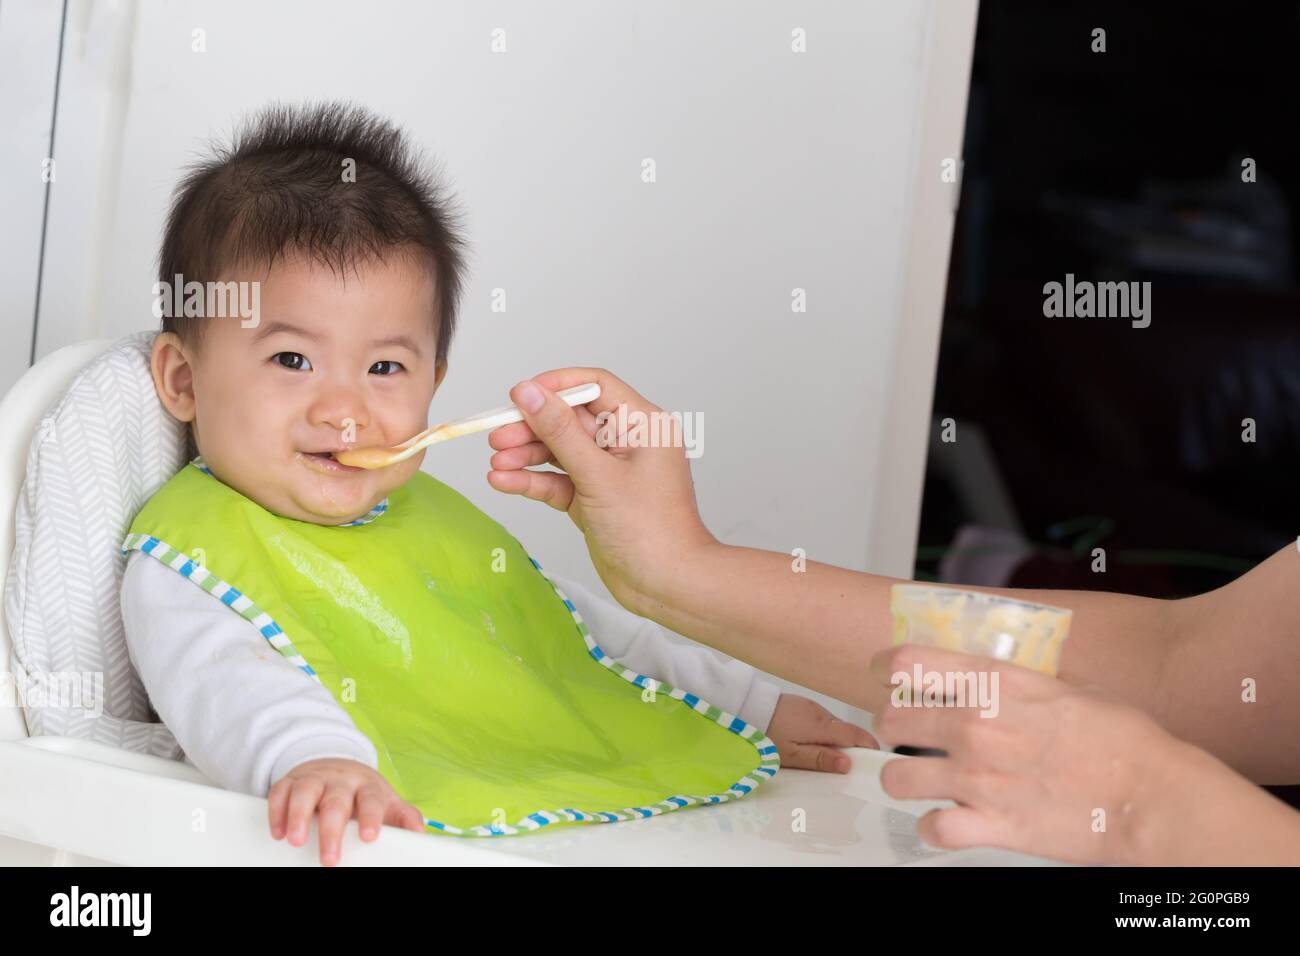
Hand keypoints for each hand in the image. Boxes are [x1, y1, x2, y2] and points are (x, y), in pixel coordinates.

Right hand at [268, 758, 425, 865]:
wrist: (339, 767)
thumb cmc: (364, 794)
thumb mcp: (387, 803)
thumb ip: (403, 817)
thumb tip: (420, 832)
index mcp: (368, 787)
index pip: (371, 799)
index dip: (370, 817)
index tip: (369, 837)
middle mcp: (341, 781)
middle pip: (336, 801)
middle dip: (332, 830)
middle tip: (330, 858)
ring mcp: (315, 779)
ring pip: (306, 791)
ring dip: (299, 815)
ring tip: (296, 840)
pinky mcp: (292, 781)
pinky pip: (281, 790)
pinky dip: (277, 810)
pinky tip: (277, 831)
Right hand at [487, 368, 714, 614]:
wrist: (668, 586)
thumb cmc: (650, 531)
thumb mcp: (598, 475)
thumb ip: (560, 432)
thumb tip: (529, 392)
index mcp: (642, 425)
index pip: (594, 387)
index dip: (555, 387)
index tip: (519, 396)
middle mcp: (627, 443)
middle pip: (570, 420)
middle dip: (532, 428)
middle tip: (496, 437)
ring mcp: (609, 472)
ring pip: (560, 452)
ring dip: (526, 456)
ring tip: (496, 463)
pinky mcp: (594, 499)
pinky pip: (559, 481)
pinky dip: (533, 481)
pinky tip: (503, 481)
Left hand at [766, 693, 877, 772]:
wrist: (743, 707)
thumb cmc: (767, 734)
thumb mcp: (791, 755)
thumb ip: (820, 759)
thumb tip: (848, 764)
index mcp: (822, 725)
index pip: (856, 735)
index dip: (869, 748)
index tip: (874, 764)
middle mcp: (821, 713)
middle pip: (846, 732)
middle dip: (851, 749)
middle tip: (849, 770)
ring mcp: (811, 707)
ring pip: (833, 727)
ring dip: (835, 742)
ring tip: (825, 760)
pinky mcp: (801, 705)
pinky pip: (820, 722)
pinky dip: (822, 734)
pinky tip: (810, 745)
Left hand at [865, 644, 1216, 864]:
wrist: (1153, 796)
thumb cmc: (1123, 739)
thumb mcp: (1067, 685)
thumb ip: (1018, 679)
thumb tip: (994, 673)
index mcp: (994, 683)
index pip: (907, 663)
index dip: (888, 669)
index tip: (889, 677)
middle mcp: (976, 726)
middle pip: (889, 718)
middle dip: (891, 724)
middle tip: (904, 732)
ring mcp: (979, 778)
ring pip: (896, 776)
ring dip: (903, 778)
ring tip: (919, 779)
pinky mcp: (991, 824)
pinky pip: (932, 828)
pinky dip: (933, 828)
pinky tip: (947, 820)